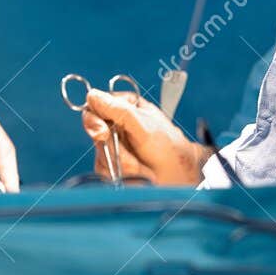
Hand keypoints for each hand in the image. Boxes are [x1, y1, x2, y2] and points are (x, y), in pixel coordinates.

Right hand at [81, 88, 210, 185]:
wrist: (181, 178)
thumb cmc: (170, 149)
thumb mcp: (146, 127)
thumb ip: (120, 112)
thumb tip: (93, 95)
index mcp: (124, 107)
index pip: (95, 107)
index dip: (94, 120)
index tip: (103, 132)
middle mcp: (116, 125)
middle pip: (95, 133)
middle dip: (115, 149)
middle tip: (132, 158)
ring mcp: (112, 147)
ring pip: (101, 156)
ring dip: (124, 165)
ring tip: (145, 167)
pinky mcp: (111, 167)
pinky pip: (106, 172)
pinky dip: (123, 175)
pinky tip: (140, 174)